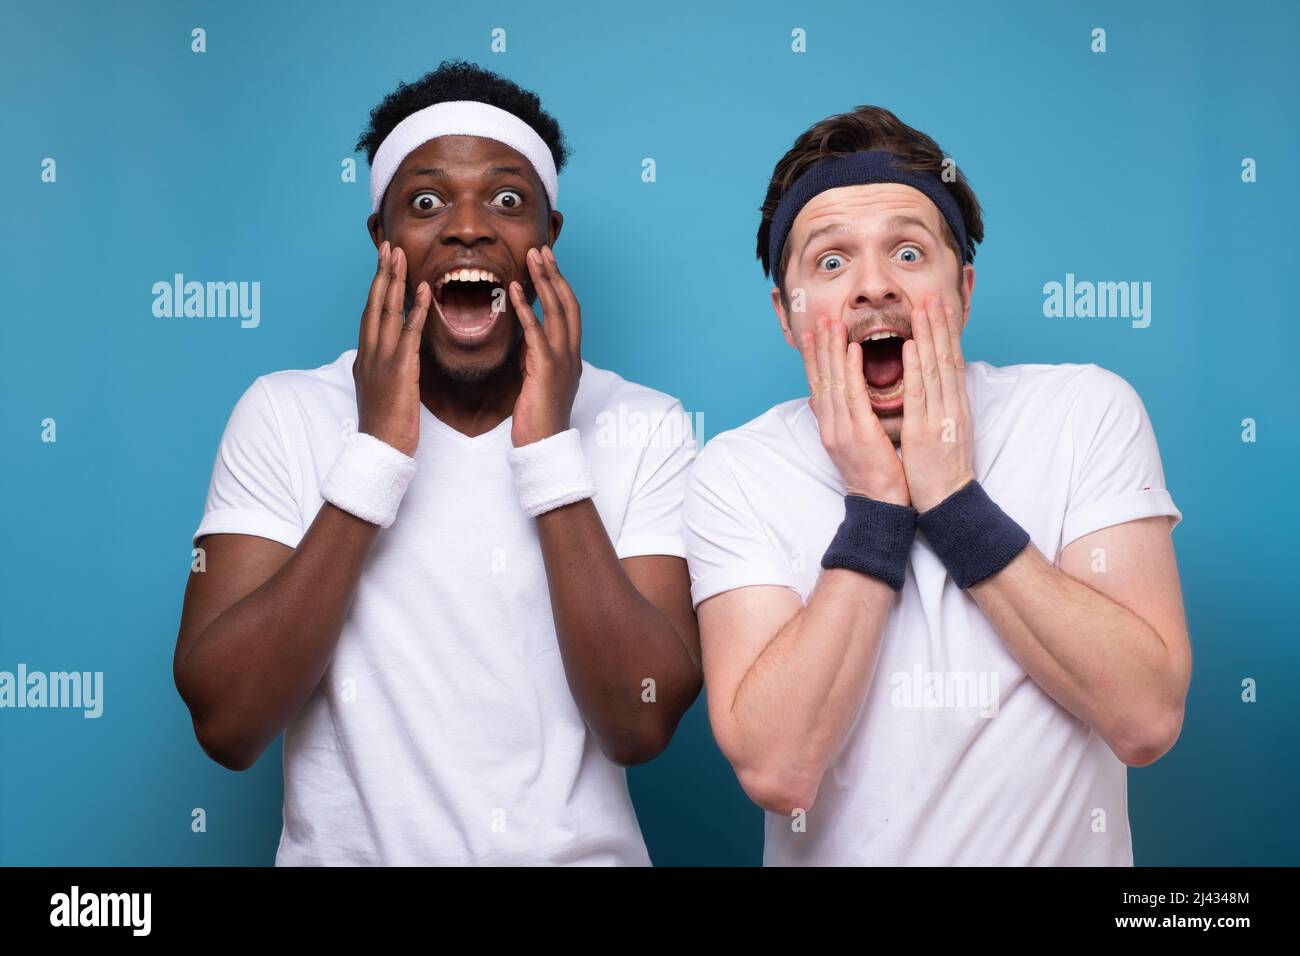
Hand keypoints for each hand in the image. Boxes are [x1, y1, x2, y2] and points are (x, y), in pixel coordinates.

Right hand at [353, 241, 428, 456]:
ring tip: (399, 255)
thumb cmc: (385, 425)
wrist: (380, 450)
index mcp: (365, 358)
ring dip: (393, 281)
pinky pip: (408, 334)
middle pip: (373, 304)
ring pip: (386, 312)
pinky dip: (416, 310)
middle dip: (381, 273)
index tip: (383, 263)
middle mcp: (369, 353)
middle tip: (388, 246)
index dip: (376, 286)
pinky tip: (423, 291)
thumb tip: (386, 357)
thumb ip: (382, 368)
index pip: (370, 313)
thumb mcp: (380, 390)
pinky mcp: (399, 370)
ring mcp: (381, 360)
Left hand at [508, 245, 581, 446]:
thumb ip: (536, 357)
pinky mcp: (546, 369)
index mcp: (571, 355)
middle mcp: (572, 353)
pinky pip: (536, 333)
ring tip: (531, 259)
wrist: (543, 445)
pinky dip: (525, 309)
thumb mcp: (538, 379)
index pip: (568, 311)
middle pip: (567, 303)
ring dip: (544, 282)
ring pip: (557, 311)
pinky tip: (513, 291)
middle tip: (541, 250)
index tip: (546, 263)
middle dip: (555, 274)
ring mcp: (562, 360)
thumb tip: (527, 340)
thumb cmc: (538, 416)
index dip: (559, 284)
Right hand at [799, 315, 909, 505]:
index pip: (818, 385)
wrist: (880, 504)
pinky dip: (851, 371)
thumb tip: (820, 401)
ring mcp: (842, 429)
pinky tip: (852, 351)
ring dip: (832, 350)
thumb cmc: (872, 474)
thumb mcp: (850, 444)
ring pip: (834, 382)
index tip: (812, 334)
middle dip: (820, 347)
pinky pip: (853, 396)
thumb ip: (837, 420)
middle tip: (819, 318)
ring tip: (832, 324)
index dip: (814, 358)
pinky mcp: (860, 433)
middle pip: (821, 379)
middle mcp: (830, 425)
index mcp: (829, 426)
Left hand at [900, 292, 974, 512]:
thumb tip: (934, 386)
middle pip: (948, 356)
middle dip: (940, 324)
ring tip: (923, 307)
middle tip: (933, 293)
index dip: (947, 332)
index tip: (941, 306)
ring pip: (935, 367)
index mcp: (956, 406)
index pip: (953, 360)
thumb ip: (940, 407)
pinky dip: (915, 367)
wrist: (949, 501)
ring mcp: (941, 416)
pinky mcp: (926, 430)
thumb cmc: (942, 470)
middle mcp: (952, 406)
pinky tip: (910, 346)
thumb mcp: (946, 431)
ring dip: (929, 335)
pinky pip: (920, 393)